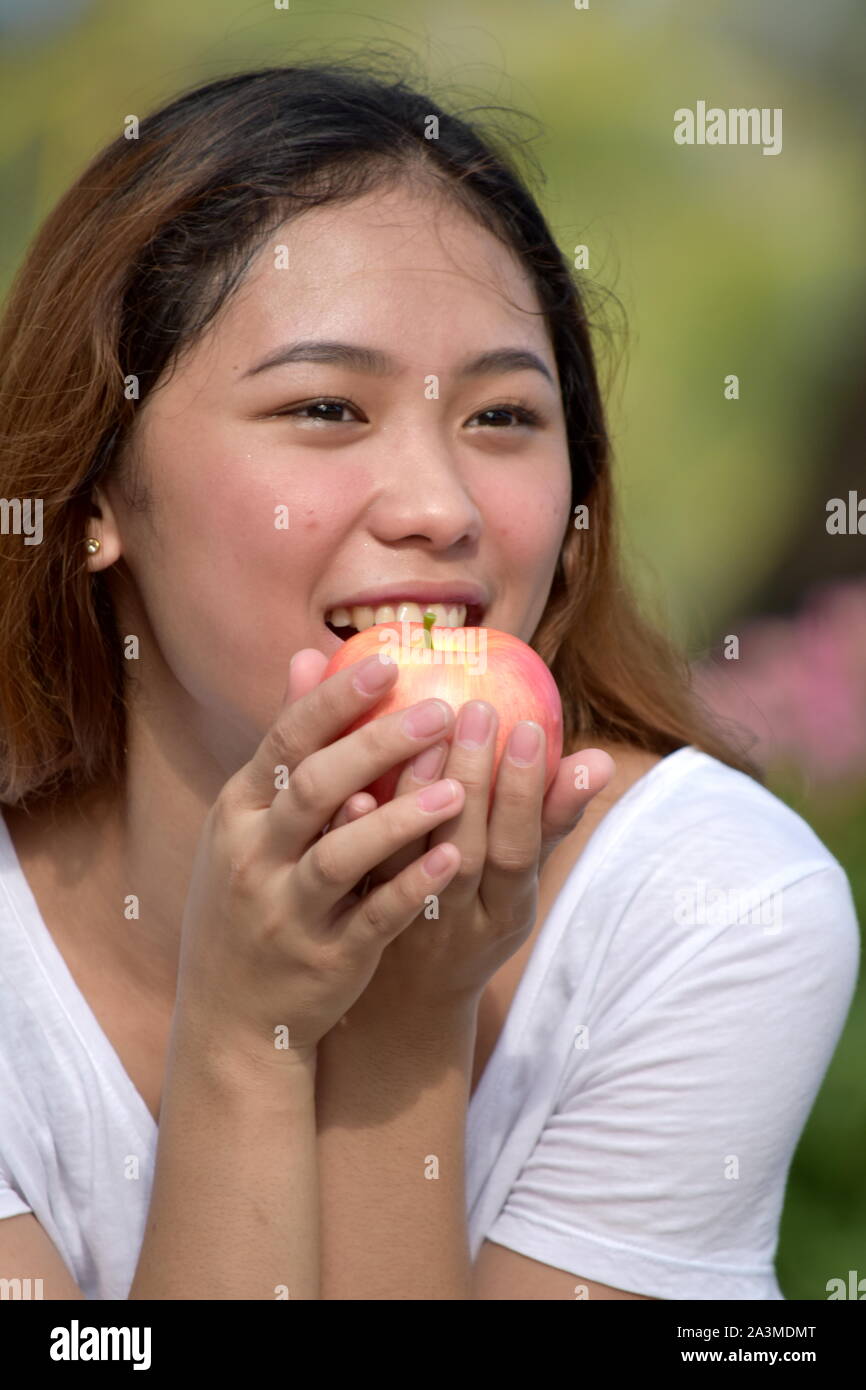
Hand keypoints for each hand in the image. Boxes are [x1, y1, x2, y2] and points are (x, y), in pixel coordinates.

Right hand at [173, 648, 475, 1068]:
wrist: (232, 1018)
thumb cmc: (251, 896)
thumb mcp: (250, 821)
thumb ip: (288, 745)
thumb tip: (308, 655)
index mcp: (237, 811)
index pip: (286, 741)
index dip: (336, 700)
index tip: (390, 662)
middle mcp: (253, 855)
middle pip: (314, 788)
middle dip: (377, 745)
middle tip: (442, 712)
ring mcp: (287, 909)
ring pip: (342, 854)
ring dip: (400, 818)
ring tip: (457, 789)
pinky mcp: (326, 957)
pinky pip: (373, 916)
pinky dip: (411, 887)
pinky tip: (454, 858)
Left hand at [318, 688, 615, 1009]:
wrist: (409, 994)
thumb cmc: (476, 909)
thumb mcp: (522, 879)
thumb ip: (552, 819)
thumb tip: (598, 759)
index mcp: (509, 907)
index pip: (521, 847)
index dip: (525, 794)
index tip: (530, 728)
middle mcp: (460, 920)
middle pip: (467, 851)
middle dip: (474, 779)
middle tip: (476, 709)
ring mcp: (407, 924)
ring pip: (410, 864)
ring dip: (415, 796)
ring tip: (422, 731)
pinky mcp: (360, 920)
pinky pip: (359, 876)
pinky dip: (357, 830)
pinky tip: (357, 787)